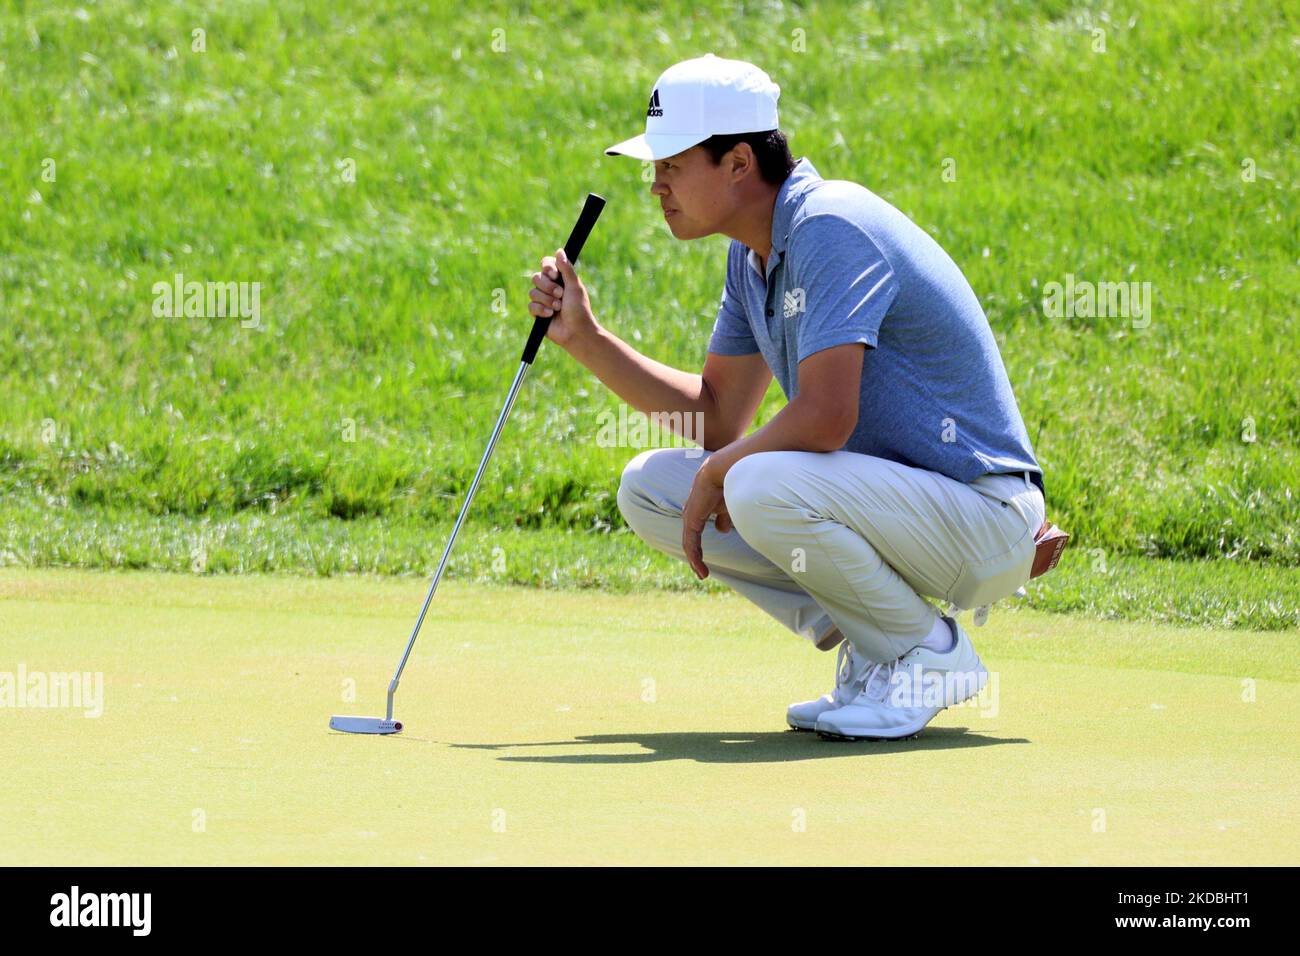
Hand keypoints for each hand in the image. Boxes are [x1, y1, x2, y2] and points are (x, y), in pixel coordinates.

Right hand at [529, 248, 597, 348]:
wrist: (576, 332)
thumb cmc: (580, 309)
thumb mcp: (575, 286)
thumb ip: (566, 269)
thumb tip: (559, 251)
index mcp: (560, 278)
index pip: (546, 264)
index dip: (547, 267)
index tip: (554, 274)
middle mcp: (550, 287)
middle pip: (536, 277)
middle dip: (548, 287)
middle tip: (560, 295)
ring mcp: (543, 300)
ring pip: (532, 292)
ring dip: (547, 300)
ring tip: (558, 308)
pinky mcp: (537, 312)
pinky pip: (531, 305)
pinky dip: (541, 310)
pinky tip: (550, 315)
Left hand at [682, 461, 732, 579]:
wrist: (723, 471)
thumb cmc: (728, 482)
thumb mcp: (727, 505)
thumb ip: (723, 517)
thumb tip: (722, 530)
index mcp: (698, 510)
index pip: (694, 533)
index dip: (699, 547)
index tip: (704, 560)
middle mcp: (691, 514)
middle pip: (690, 541)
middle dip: (695, 557)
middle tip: (701, 572)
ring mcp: (690, 518)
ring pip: (690, 545)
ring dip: (695, 561)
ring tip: (702, 574)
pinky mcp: (692, 521)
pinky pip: (691, 544)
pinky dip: (695, 558)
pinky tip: (701, 568)